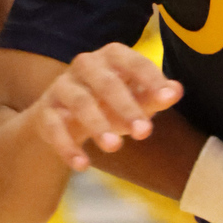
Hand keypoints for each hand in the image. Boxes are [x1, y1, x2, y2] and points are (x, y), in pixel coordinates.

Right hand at [28, 44, 181, 171]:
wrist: (62, 117)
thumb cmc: (109, 103)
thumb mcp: (135, 99)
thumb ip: (155, 96)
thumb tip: (176, 91)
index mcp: (112, 56)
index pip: (134, 63)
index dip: (151, 80)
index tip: (167, 99)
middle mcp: (85, 65)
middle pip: (107, 83)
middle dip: (126, 107)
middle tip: (145, 132)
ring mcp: (63, 86)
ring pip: (80, 102)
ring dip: (98, 125)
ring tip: (114, 147)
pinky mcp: (45, 111)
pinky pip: (54, 127)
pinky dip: (67, 147)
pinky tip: (82, 165)